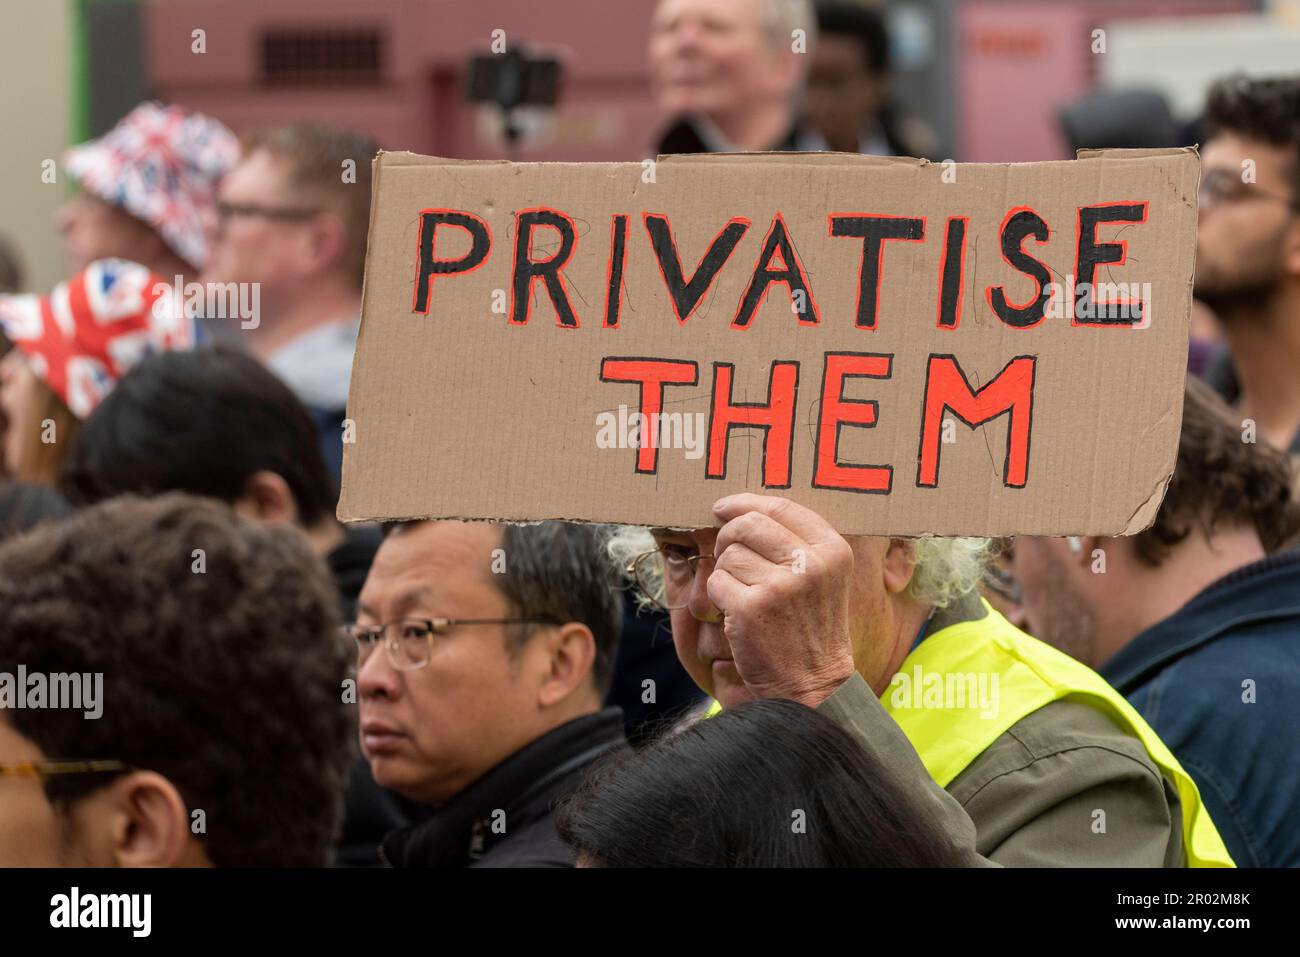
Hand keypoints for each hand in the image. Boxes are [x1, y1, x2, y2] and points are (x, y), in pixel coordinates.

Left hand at [708, 493, 856, 707]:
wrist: (813, 685)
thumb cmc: (810, 627)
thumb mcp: (822, 577)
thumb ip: (794, 541)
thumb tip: (740, 508)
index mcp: (832, 550)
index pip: (781, 506)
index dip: (746, 502)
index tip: (724, 507)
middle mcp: (811, 564)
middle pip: (748, 524)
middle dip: (728, 537)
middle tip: (728, 557)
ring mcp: (781, 586)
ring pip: (728, 555)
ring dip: (726, 574)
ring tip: (746, 597)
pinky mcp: (751, 608)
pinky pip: (716, 582)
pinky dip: (718, 598)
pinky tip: (738, 614)